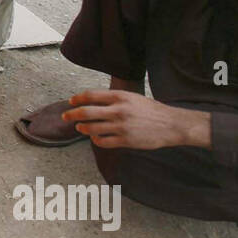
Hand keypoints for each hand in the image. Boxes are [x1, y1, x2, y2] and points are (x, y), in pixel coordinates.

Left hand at [62, 90, 211, 149]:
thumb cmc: (152, 110)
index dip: (77, 99)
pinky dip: (96, 140)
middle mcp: (119, 110)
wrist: (171, 124)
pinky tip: (95, 138)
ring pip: (92, 128)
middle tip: (65, 116)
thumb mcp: (133, 98)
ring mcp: (121, 126)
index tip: (71, 101)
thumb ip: (114, 99)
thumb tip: (94, 102)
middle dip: (72, 114)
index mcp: (120, 97)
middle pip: (86, 112)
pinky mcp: (125, 140)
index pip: (91, 96)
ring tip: (80, 127)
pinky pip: (103, 142)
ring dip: (83, 128)